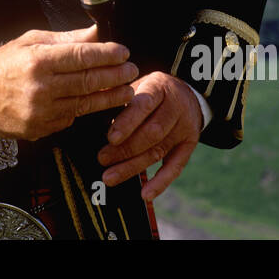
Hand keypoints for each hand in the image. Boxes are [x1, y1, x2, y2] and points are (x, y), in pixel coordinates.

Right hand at [0, 25, 137, 140]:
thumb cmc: (4, 61)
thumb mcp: (31, 40)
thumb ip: (66, 39)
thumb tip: (96, 33)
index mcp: (38, 59)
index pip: (82, 56)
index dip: (106, 54)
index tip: (123, 51)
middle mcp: (39, 86)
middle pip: (87, 82)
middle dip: (115, 76)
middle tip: (132, 71)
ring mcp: (39, 111)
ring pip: (83, 104)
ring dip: (109, 98)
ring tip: (127, 91)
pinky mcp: (37, 129)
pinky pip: (68, 119)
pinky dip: (82, 110)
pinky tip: (94, 103)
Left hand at [97, 71, 201, 200]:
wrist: (187, 94)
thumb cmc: (150, 91)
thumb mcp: (136, 84)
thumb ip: (116, 96)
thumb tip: (88, 106)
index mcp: (159, 87)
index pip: (144, 105)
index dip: (127, 122)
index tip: (110, 137)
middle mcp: (175, 107)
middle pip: (152, 132)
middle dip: (125, 148)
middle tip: (102, 158)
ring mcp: (184, 128)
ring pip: (158, 151)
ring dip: (133, 166)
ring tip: (110, 177)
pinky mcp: (189, 146)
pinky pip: (175, 167)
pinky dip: (160, 183)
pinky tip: (144, 194)